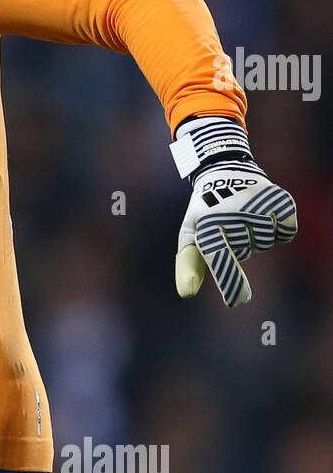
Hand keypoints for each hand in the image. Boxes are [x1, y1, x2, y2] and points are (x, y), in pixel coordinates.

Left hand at [175, 162, 297, 306]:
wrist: (224, 170)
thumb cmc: (205, 210)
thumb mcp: (192, 234)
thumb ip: (189, 264)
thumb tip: (186, 294)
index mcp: (207, 225)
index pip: (221, 260)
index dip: (230, 283)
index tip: (237, 302)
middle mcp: (232, 214)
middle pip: (245, 253)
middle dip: (239, 244)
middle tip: (229, 220)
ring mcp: (257, 204)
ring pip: (265, 243)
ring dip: (256, 235)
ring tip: (244, 213)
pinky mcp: (280, 199)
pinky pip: (286, 232)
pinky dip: (279, 227)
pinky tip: (264, 210)